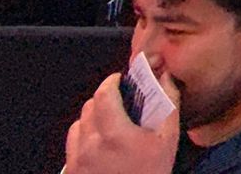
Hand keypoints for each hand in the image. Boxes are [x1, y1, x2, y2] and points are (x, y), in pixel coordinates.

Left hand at [64, 72, 178, 173]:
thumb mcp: (168, 142)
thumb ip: (169, 103)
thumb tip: (165, 76)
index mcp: (116, 134)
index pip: (104, 94)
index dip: (112, 82)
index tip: (121, 81)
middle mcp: (91, 145)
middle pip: (90, 106)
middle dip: (104, 100)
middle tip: (120, 105)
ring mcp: (77, 161)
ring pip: (79, 124)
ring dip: (92, 119)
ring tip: (109, 126)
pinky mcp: (71, 172)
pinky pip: (72, 144)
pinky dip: (83, 138)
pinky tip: (98, 147)